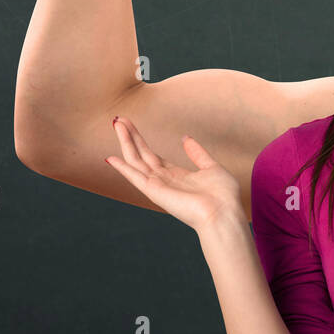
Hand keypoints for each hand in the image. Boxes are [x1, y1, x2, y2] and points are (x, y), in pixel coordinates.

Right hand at [103, 116, 243, 232]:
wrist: (223, 214)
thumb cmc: (223, 196)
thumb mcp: (211, 167)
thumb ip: (197, 153)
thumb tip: (185, 138)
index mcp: (176, 176)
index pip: (153, 156)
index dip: (141, 140)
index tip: (131, 125)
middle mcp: (164, 180)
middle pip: (141, 155)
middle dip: (130, 137)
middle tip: (119, 119)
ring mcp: (158, 186)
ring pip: (136, 160)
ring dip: (125, 142)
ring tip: (116, 123)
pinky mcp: (155, 191)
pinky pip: (135, 177)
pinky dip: (122, 168)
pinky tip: (110, 158)